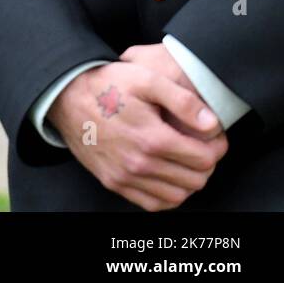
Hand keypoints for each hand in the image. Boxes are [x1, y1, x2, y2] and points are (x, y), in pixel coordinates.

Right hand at [48, 61, 226, 211]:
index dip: (217, 146)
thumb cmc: (107, 85)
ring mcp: (125, 176)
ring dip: (188, 180)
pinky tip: (167, 175)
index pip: (205, 158)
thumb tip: (211, 123)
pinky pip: (154, 204)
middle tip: (201, 146)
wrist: (66, 97)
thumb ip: (182, 100)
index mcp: (152, 139)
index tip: (213, 136)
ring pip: (178, 196)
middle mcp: (139, 164)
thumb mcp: (145, 78)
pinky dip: (168, 195)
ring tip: (185, 160)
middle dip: (206, 163)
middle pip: (196, 179)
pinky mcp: (113, 182)